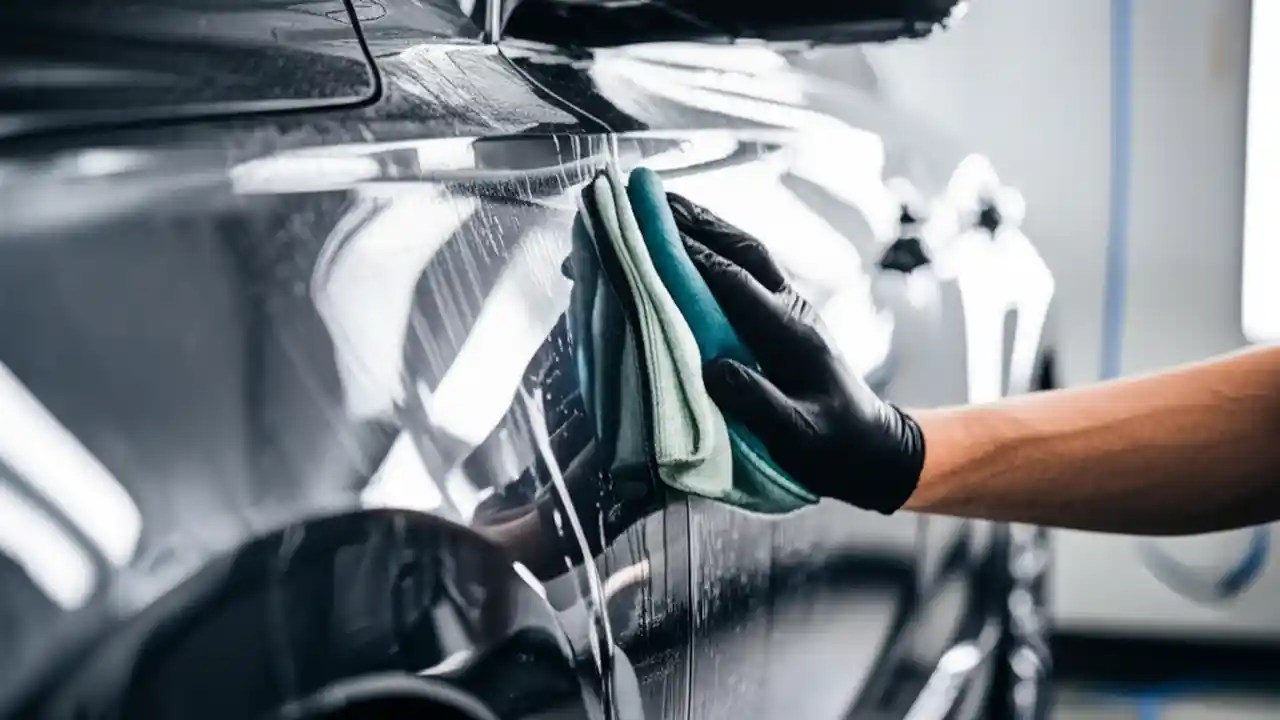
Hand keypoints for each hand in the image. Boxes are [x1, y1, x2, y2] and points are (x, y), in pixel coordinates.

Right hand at [667, 193, 924, 513]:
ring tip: (661, 205)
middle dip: (696, 222)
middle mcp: (791, 309)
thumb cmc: (834, 445)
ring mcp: (789, 308)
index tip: (648, 238)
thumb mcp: (800, 436)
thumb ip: (760, 404)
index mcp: (792, 335)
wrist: (870, 447)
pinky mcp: (783, 315)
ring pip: (747, 252)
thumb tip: (714, 370)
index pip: (736, 284)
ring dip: (706, 225)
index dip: (693, 258)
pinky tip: (690, 241)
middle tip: (647, 197)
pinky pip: (747, 269)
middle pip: (743, 250)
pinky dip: (716, 247)